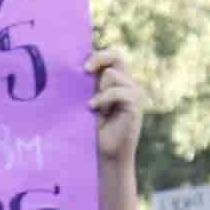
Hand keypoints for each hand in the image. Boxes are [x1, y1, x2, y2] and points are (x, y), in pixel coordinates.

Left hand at [83, 45, 145, 172]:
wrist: (107, 154)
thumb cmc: (94, 130)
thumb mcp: (88, 101)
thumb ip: (87, 84)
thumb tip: (73, 65)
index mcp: (117, 81)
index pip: (111, 56)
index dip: (97, 56)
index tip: (82, 68)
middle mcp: (127, 83)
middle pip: (117, 55)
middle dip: (98, 59)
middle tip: (85, 71)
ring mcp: (134, 92)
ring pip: (112, 74)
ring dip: (98, 89)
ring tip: (94, 106)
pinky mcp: (135, 104)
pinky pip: (117, 91)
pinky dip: (103, 98)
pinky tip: (94, 108)